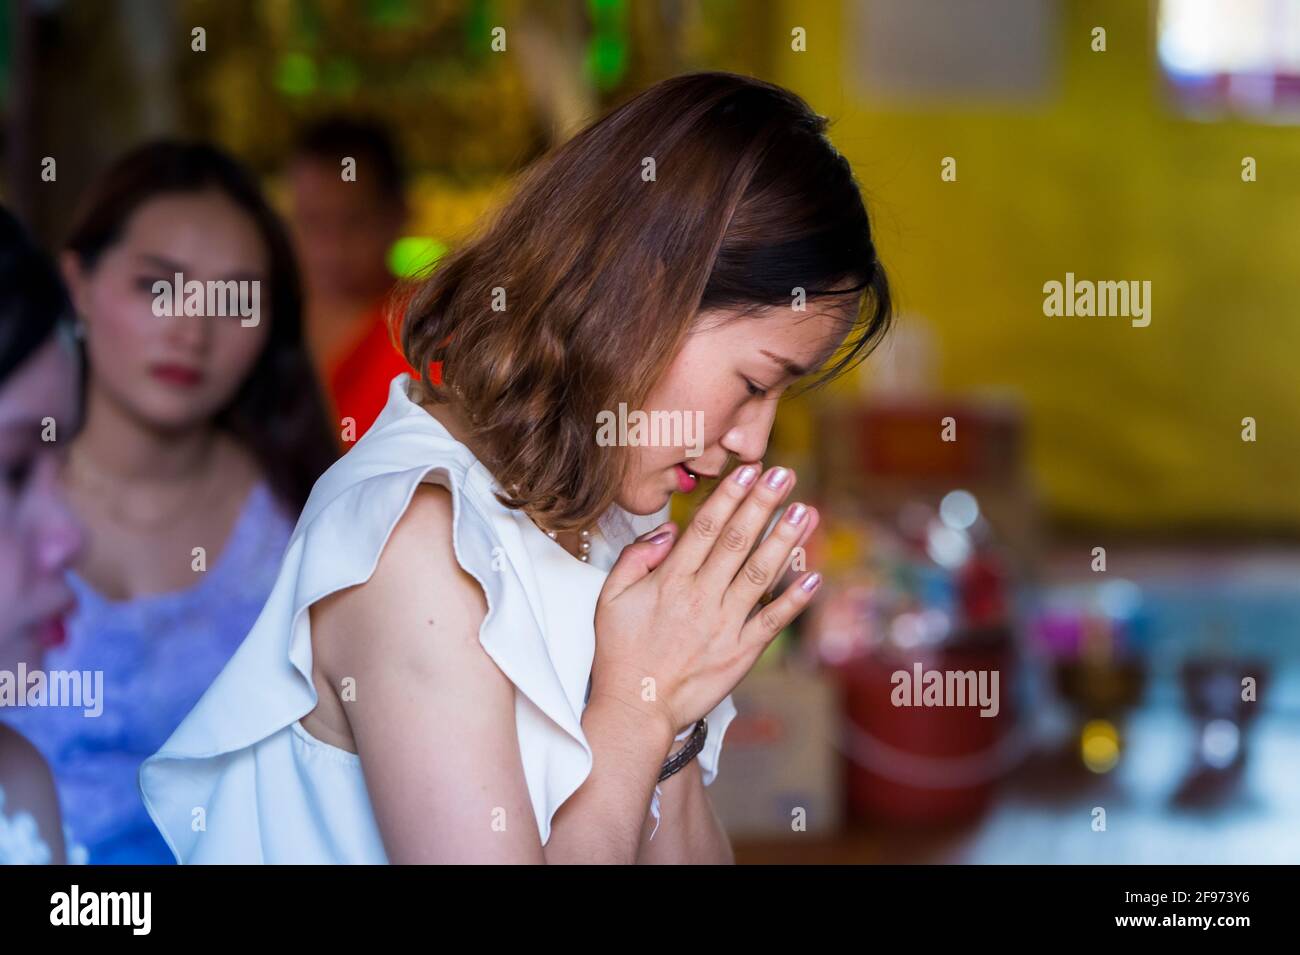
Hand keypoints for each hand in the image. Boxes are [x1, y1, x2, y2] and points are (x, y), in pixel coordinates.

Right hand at [592, 463, 820, 738]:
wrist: (635, 709)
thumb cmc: (621, 653)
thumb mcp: (610, 599)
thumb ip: (635, 558)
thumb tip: (669, 529)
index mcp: (670, 581)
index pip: (705, 528)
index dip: (730, 497)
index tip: (750, 471)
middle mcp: (701, 597)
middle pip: (736, 542)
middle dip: (762, 505)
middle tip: (784, 474)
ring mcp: (724, 625)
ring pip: (759, 574)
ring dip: (785, 541)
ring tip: (806, 511)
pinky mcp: (741, 653)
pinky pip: (772, 622)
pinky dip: (794, 600)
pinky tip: (815, 576)